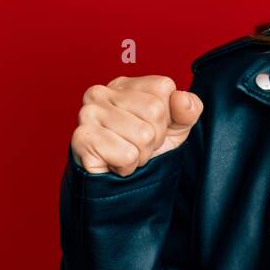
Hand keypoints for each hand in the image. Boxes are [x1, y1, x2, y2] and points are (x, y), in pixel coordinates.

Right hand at [71, 75, 203, 175]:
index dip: (166, 115)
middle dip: (154, 137)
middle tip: (136, 144)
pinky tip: (113, 162)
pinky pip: (126, 155)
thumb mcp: (177, 126)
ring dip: (140, 154)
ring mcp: (88, 114)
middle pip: (155, 111)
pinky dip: (127, 166)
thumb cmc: (144, 149)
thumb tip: (182, 98)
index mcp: (126, 84)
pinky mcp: (82, 138)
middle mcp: (102, 92)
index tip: (151, 126)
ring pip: (143, 135)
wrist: (119, 184)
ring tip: (124, 153)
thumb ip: (188, 108)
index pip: (164, 87)